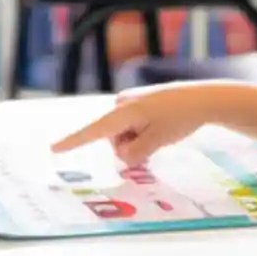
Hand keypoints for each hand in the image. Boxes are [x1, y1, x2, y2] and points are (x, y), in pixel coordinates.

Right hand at [50, 86, 210, 164]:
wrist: (202, 98)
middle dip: (129, 148)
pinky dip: (143, 134)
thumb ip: (135, 154)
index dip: (73, 142)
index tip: (54, 148)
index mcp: (123, 113)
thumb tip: (123, 157)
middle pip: (113, 139)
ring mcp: (131, 102)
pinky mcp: (141, 103)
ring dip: (138, 141)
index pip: (93, 131)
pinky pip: (133, 126)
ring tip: (161, 134)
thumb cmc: (179, 118)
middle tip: (155, 144)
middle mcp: (122, 104)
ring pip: (124, 134)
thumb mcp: (156, 141)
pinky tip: (161, 130)